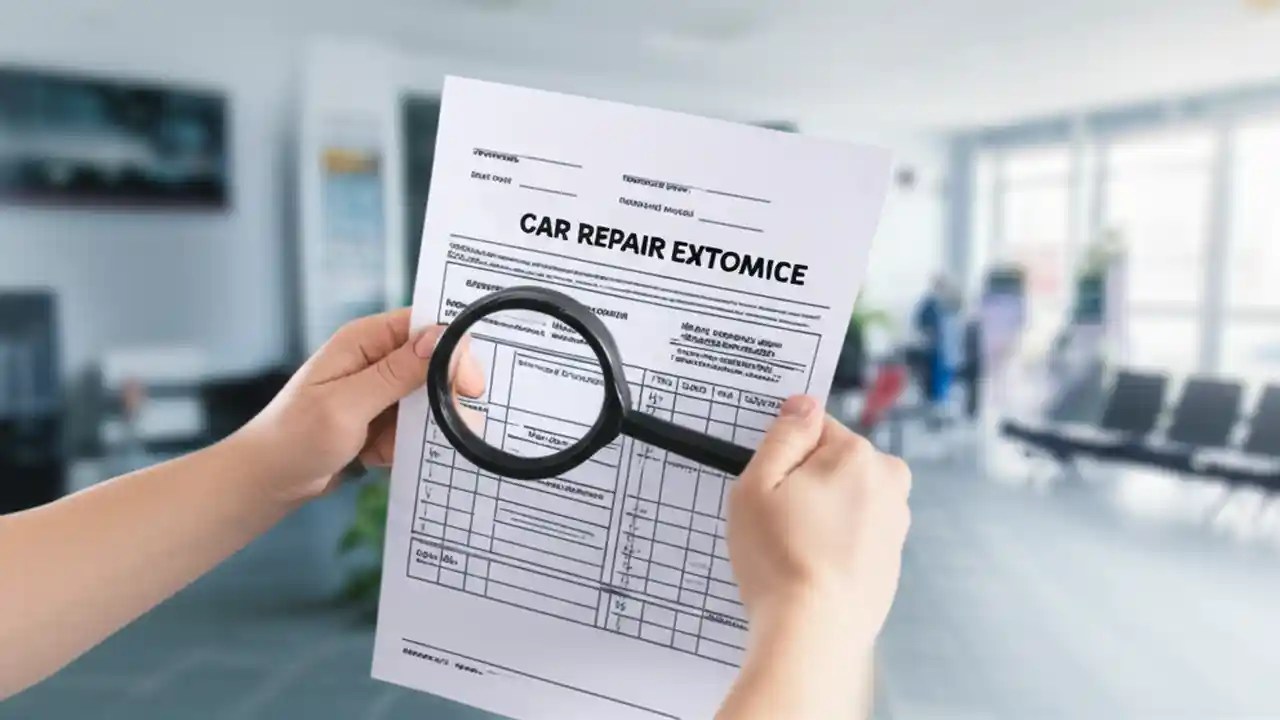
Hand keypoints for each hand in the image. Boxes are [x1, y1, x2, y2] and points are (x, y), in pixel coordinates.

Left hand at [236, 309, 483, 505]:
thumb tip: (439, 338)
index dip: (453, 350)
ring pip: (428, 398)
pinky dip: (406, 444)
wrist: (266, 482)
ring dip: (422, 426)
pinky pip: (413, 425)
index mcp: (363, 340)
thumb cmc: (294, 438)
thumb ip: (395, 373)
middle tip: (446, 424)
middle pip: (434, 362)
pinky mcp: (380, 418)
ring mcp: (378, 390)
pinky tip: (379, 456)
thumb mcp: (346, 405)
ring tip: (393, 446)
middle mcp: (374, 358)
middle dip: (443, 395)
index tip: (469, 385)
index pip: (424, 326)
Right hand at [728, 394, 910, 647]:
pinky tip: (811, 567)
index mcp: (857, 455)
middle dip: (806, 481)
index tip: (769, 485)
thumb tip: (803, 405)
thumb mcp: (756, 486)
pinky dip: (835, 543)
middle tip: (776, 519)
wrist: (814, 633)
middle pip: (835, 461)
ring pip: (847, 498)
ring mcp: (895, 523)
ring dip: (822, 512)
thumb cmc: (778, 560)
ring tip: (792, 549)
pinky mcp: (893, 559)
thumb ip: (783, 437)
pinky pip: (856, 533)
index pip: (814, 427)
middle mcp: (889, 482)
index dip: (784, 453)